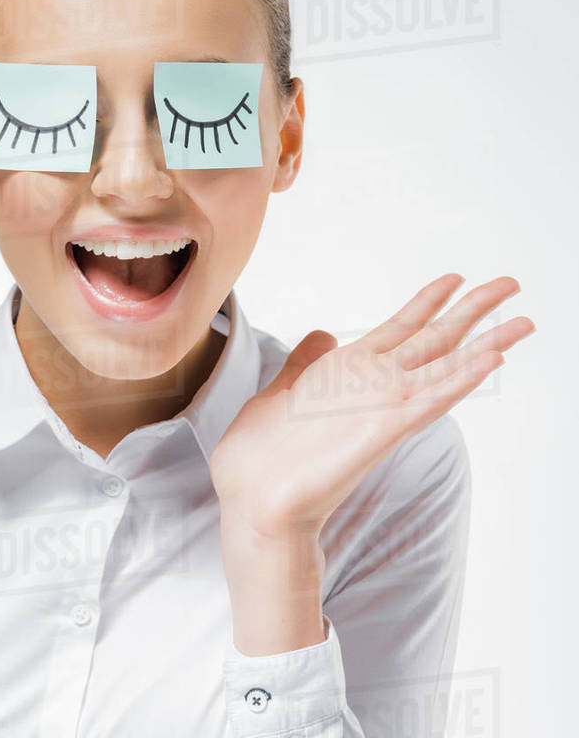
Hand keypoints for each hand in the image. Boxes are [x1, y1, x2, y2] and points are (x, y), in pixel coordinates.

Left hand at [209, 274, 533, 542]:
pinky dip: (460, 381)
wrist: (252, 500)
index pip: (402, 328)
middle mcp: (376, 387)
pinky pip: (430, 401)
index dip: (429, 301)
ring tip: (523, 323)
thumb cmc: (263, 454)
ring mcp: (383, 408)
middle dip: (474, 310)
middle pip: (436, 340)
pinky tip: (488, 362)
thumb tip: (322, 335)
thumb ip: (306, 362)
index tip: (455, 276)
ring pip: (444, 368)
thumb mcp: (282, 390)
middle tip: (511, 283)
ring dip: (486, 345)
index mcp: (352, 373)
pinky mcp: (382, 431)